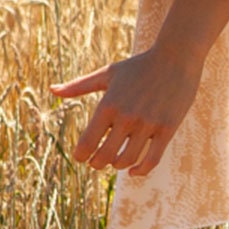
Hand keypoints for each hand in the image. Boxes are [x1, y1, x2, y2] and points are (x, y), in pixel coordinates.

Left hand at [51, 41, 203, 177]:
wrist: (176, 57)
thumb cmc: (138, 66)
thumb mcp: (107, 73)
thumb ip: (78, 86)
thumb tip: (52, 91)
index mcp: (108, 105)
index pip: (87, 142)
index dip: (81, 155)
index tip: (81, 157)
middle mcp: (127, 117)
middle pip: (105, 156)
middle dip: (97, 164)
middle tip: (96, 162)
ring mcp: (148, 124)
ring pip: (128, 160)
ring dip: (118, 166)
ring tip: (115, 162)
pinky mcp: (167, 129)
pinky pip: (152, 159)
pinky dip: (140, 170)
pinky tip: (133, 171)